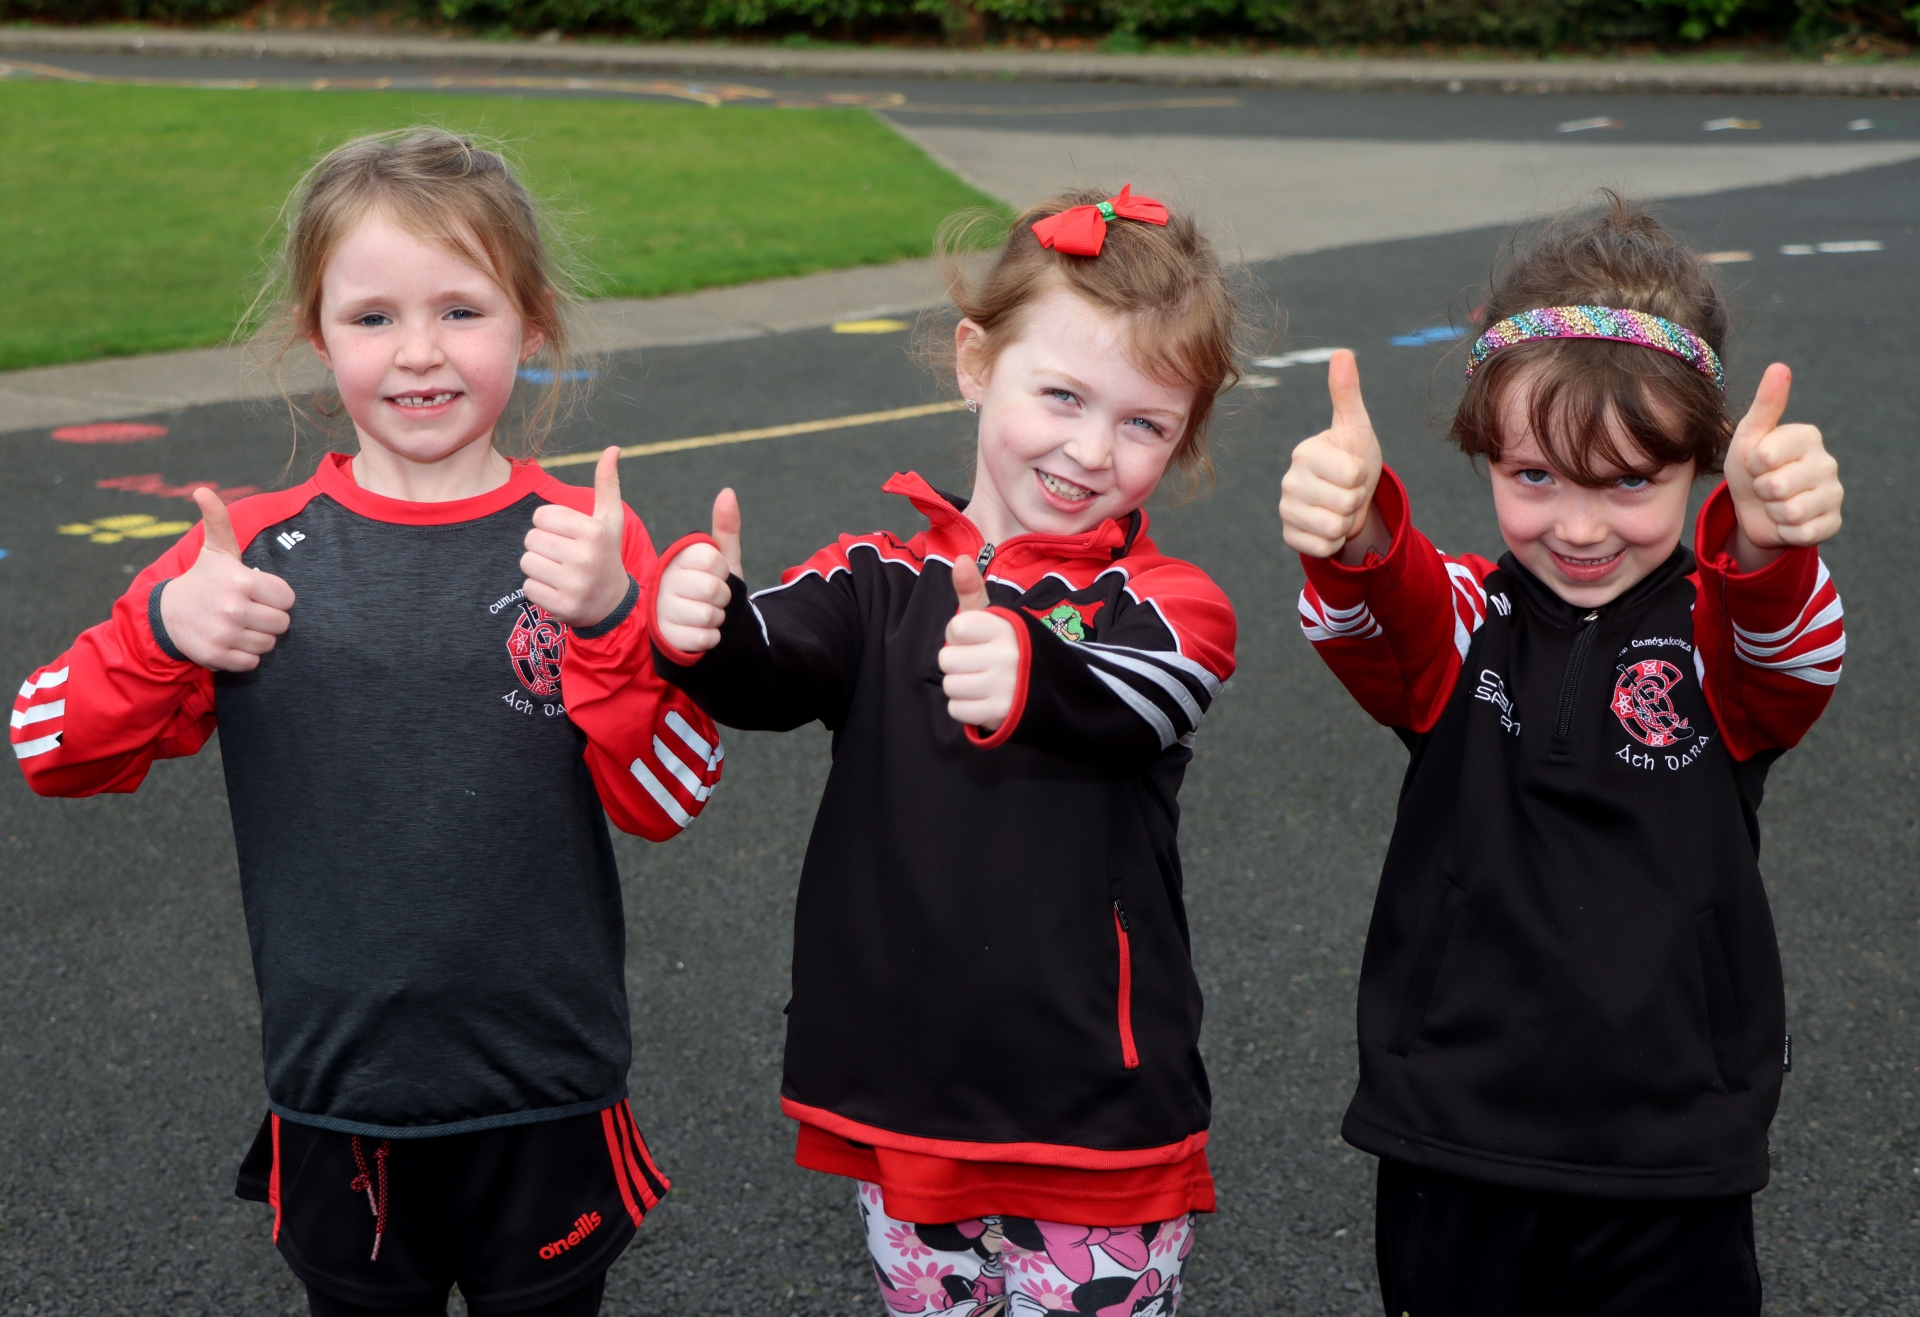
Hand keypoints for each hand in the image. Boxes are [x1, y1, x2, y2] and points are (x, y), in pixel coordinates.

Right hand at [158, 488, 295, 670]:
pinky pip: (252, 662)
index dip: (275, 597)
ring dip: (257, 637)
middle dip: (269, 619)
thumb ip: (218, 520)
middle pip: (282, 624)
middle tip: (248, 611)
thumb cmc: (202, 580)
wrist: (168, 614)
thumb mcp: (215, 550)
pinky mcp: (217, 657)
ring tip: (238, 625)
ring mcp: (226, 634)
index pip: (288, 599)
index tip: (257, 593)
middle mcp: (234, 608)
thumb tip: (202, 490)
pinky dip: (245, 655)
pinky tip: (230, 641)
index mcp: (242, 581)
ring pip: (269, 645)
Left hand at [523, 447, 632, 627]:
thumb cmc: (605, 553)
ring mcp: (575, 584)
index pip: (540, 516)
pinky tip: (558, 589)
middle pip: (531, 539)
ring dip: (538, 567)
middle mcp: (585, 557)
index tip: (566, 536)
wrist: (613, 603)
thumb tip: (613, 448)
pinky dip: (538, 589)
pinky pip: (528, 588)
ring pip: (527, 563)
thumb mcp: (609, 519)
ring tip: (560, 571)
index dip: (548, 525)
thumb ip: (607, 483)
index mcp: (593, 531)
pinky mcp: (564, 606)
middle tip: (563, 556)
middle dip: (542, 546)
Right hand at [655, 489, 743, 654]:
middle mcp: (663, 579)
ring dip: (717, 619)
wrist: (698, 626)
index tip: (715, 575)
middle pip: (713, 589)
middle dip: (723, 598)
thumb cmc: (710, 589)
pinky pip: (704, 638)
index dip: (723, 571)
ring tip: (704, 615)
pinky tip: (699, 631)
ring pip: (709, 615)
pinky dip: (711, 637)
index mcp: (676, 557)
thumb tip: (728, 492)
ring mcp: (661, 608)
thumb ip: (726, 528)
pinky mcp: (665, 636)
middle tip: (711, 598)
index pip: (712, 559)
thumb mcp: (723, 560)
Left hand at [939, 555, 1018, 732]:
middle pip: (946, 660)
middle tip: (978, 663)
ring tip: (980, 682)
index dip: (958, 635)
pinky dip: (964, 708)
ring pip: (950, 686)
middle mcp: (1007, 655)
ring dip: (960, 686)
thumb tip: (960, 558)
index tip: (975, 639)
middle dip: (956, 663)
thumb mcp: (992, 616)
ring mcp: (1005, 685)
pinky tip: (981, 700)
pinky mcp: (1002, 713)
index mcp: (1004, 627)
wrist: (1044, 685)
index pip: (955, 628)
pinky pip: (957, 710)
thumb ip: (971, 589)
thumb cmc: (1004, 645)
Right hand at [1278, 350, 1385, 561]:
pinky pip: (1323, 548)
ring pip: (1334, 528)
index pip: (1353, 475)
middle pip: (1345, 503)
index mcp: (1305, 453)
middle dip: (1355, 500)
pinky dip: (1334, 542)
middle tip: (1348, 491)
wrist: (1347, 495)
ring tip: (1339, 507)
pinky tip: (1328, 526)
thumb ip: (1346, 393)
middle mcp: (1288, 481)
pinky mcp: (1289, 536)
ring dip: (1346, 521)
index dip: (1363, 476)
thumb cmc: (1352, 455)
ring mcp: (1286, 510)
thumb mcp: (1355, 426)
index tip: (1353, 470)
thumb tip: (1342, 352)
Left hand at [1723, 364, 1842, 568]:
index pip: (1765, 456)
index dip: (1750, 465)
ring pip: (1790, 512)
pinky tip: (1786, 521)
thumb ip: (1765, 404)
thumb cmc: (1750, 467)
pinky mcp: (1833, 523)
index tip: (1755, 463)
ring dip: (1772, 513)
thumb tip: (1780, 367)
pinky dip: (1785, 531)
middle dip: (1761, 491)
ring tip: (1775, 503)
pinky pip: (1802, 533)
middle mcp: (1828, 462)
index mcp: (1807, 436)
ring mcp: (1834, 493)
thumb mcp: (1748, 436)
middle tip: (1764, 486)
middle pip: (1777, 487)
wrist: (1753, 510)